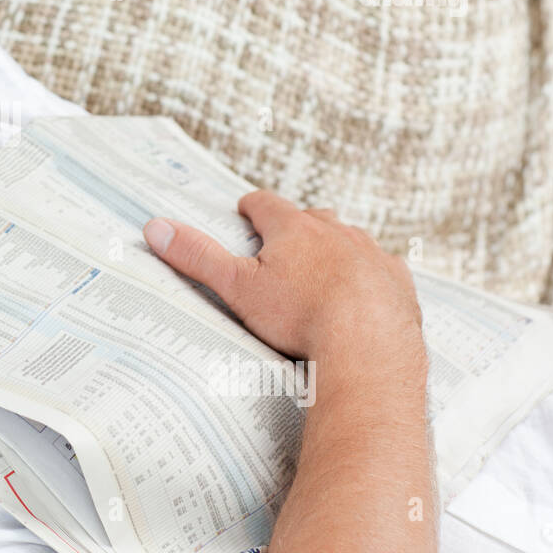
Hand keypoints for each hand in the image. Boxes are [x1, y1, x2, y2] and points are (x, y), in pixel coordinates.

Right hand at [143, 189, 422, 364]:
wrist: (368, 348)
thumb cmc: (299, 317)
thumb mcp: (237, 287)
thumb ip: (197, 256)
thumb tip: (155, 228)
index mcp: (294, 228)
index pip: (266, 204)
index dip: (252, 207)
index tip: (245, 210)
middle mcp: (336, 232)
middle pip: (312, 217)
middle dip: (296, 226)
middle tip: (281, 241)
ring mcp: (371, 254)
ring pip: (350, 239)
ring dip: (335, 247)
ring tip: (322, 265)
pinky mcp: (397, 281)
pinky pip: (383, 268)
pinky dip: (370, 274)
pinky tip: (364, 291)